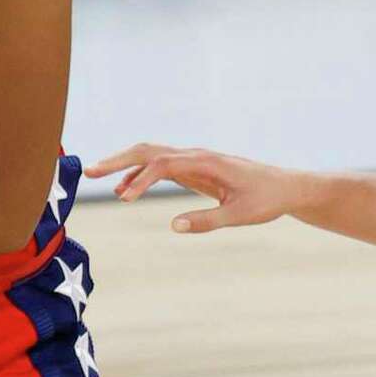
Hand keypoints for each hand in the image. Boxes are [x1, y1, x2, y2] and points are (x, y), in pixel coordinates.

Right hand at [85, 143, 301, 234]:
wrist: (285, 188)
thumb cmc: (266, 200)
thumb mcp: (240, 216)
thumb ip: (207, 221)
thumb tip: (173, 226)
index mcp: (207, 162)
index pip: (163, 164)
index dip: (140, 179)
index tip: (124, 198)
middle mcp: (196, 156)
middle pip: (149, 150)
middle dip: (118, 159)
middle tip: (90, 171)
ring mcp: (194, 161)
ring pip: (152, 155)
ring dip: (124, 164)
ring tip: (96, 176)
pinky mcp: (195, 169)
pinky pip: (161, 168)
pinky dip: (141, 175)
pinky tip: (126, 191)